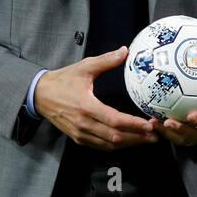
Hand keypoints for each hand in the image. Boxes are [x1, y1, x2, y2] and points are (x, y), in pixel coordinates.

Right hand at [34, 47, 159, 150]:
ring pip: (110, 145)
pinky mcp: (78, 138)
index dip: (134, 125)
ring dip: (130, 144)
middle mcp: (84, 124)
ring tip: (147, 139)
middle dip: (138, 138)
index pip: (115, 120)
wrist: (40, 95)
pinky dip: (117, 145)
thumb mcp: (84, 67)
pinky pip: (101, 146)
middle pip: (116, 137)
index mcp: (87, 106)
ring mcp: (81, 134)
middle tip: (156, 135)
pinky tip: (129, 141)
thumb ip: (106, 60)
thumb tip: (125, 51)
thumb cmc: (63, 80)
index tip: (149, 124)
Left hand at [152, 55, 196, 146]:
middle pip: (194, 135)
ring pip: (180, 138)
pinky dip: (160, 128)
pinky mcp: (182, 135)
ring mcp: (194, 135)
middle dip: (180, 130)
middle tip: (168, 121)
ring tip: (153, 121)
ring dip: (166, 132)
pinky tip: (148, 117)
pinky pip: (171, 134)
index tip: (190, 115)